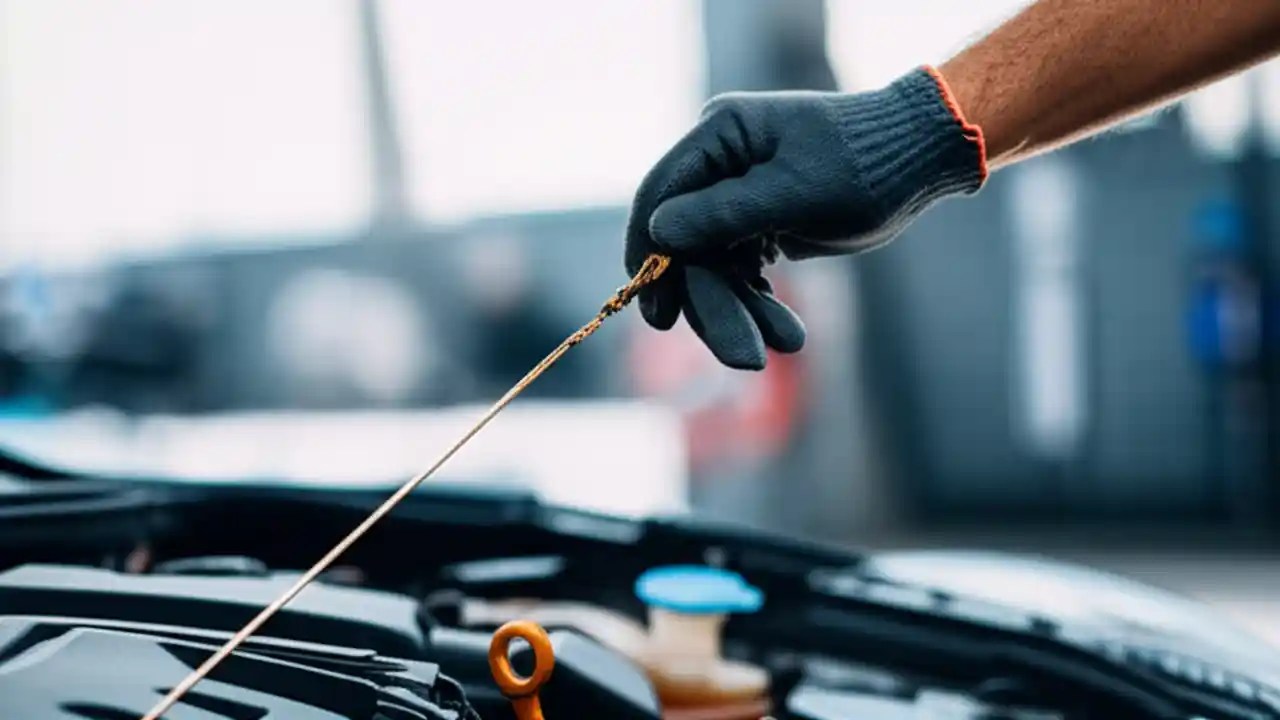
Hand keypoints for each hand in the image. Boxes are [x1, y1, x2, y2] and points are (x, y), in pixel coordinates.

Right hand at [625, 67, 985, 369]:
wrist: (918, 160)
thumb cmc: (863, 163)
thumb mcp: (795, 191)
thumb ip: (724, 212)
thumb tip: (658, 232)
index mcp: (718, 135)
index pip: (659, 196)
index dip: (649, 255)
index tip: (657, 314)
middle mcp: (719, 163)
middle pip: (689, 245)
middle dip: (715, 303)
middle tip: (745, 358)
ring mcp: (736, 196)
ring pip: (715, 267)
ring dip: (743, 311)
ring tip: (789, 342)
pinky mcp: (757, 223)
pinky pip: (740, 272)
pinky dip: (759, 303)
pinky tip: (787, 330)